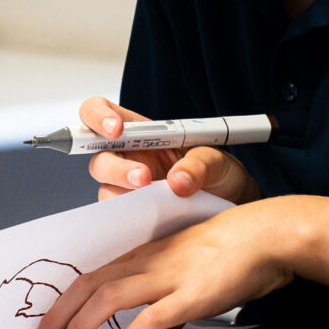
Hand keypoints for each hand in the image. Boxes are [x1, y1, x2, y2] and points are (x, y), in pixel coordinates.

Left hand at [33, 195, 328, 328]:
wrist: (266, 234)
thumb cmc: (229, 251)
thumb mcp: (181, 270)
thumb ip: (159, 298)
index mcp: (141, 257)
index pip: (89, 277)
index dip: (63, 301)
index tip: (47, 322)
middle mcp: (147, 264)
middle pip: (88, 286)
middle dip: (59, 315)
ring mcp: (168, 277)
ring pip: (110, 298)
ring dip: (83, 323)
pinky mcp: (193, 294)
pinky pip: (154, 316)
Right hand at [78, 96, 257, 203]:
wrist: (231, 205)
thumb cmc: (220, 174)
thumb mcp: (218, 160)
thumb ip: (199, 164)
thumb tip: (178, 181)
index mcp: (139, 132)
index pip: (99, 111)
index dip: (98, 116)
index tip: (116, 130)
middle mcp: (126, 157)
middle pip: (97, 156)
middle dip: (115, 168)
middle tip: (143, 178)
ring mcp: (126, 186)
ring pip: (105, 188)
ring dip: (126, 195)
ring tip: (158, 202)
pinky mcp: (131, 212)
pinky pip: (118, 215)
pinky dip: (133, 217)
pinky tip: (154, 217)